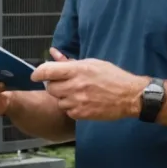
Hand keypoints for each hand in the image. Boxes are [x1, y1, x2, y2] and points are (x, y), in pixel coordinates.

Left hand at [30, 48, 144, 120]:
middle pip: (50, 88)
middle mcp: (75, 86)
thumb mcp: (92, 63)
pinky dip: (71, 107)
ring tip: (78, 93)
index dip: (38, 73)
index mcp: (77, 70)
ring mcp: (78, 101)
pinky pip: (67, 111)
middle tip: (64, 84)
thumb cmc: (113, 77)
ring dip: (63, 97)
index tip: (35, 75)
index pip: (47, 71)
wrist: (130, 96)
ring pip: (58, 101)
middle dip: (54, 85)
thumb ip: (69, 61)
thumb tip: (53, 53)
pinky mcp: (81, 114)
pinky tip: (82, 102)